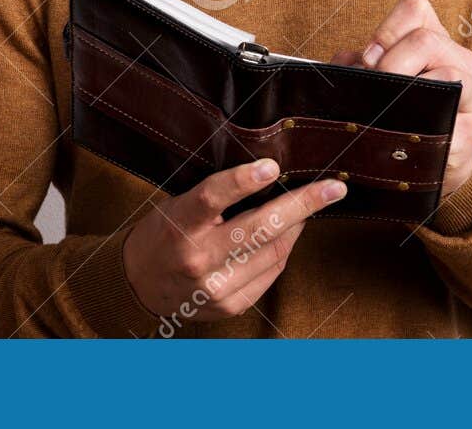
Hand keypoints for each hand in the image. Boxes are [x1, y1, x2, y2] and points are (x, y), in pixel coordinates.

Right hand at [122, 158, 344, 319]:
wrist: (137, 286)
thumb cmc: (163, 235)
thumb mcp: (178, 206)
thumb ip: (218, 196)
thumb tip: (272, 178)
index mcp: (180, 226)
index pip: (212, 198)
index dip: (242, 180)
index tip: (273, 166)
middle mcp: (198, 259)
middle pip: (259, 229)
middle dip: (303, 204)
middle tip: (334, 188)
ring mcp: (217, 287)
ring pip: (274, 251)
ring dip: (298, 225)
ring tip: (308, 206)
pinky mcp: (231, 305)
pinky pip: (272, 272)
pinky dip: (283, 250)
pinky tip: (286, 235)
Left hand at [330, 0, 471, 198]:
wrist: (426, 167)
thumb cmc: (396, 117)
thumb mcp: (376, 82)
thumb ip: (358, 65)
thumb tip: (349, 64)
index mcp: (435, 41)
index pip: (416, 9)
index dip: (387, 31)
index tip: (369, 60)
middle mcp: (459, 60)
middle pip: (426, 39)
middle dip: (391, 65)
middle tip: (374, 90)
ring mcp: (471, 95)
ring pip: (449, 75)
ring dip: (409, 93)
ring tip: (389, 112)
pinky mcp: (471, 132)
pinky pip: (452, 122)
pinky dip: (424, 129)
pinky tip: (407, 138)